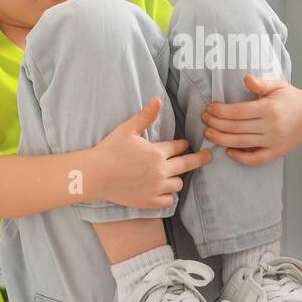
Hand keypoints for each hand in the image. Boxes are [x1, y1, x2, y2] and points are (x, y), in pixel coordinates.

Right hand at [91, 96, 211, 208]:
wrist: (94, 175)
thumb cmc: (109, 150)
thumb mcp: (127, 129)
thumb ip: (146, 116)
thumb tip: (158, 99)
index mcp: (157, 152)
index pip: (179, 147)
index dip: (182, 144)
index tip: (184, 144)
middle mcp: (160, 171)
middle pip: (187, 164)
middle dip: (199, 159)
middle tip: (207, 156)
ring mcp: (156, 188)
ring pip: (178, 184)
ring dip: (177, 178)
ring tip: (173, 174)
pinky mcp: (149, 202)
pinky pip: (169, 200)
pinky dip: (168, 195)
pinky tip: (164, 190)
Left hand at [200, 74, 301, 165]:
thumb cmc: (291, 99)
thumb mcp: (278, 85)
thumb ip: (261, 84)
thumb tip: (246, 79)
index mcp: (269, 108)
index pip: (238, 112)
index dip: (220, 111)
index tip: (209, 108)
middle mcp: (271, 126)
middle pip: (236, 128)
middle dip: (216, 124)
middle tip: (204, 119)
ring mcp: (273, 141)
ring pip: (241, 143)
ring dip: (221, 139)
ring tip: (208, 133)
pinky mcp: (276, 152)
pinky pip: (256, 159)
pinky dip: (241, 157)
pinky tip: (229, 151)